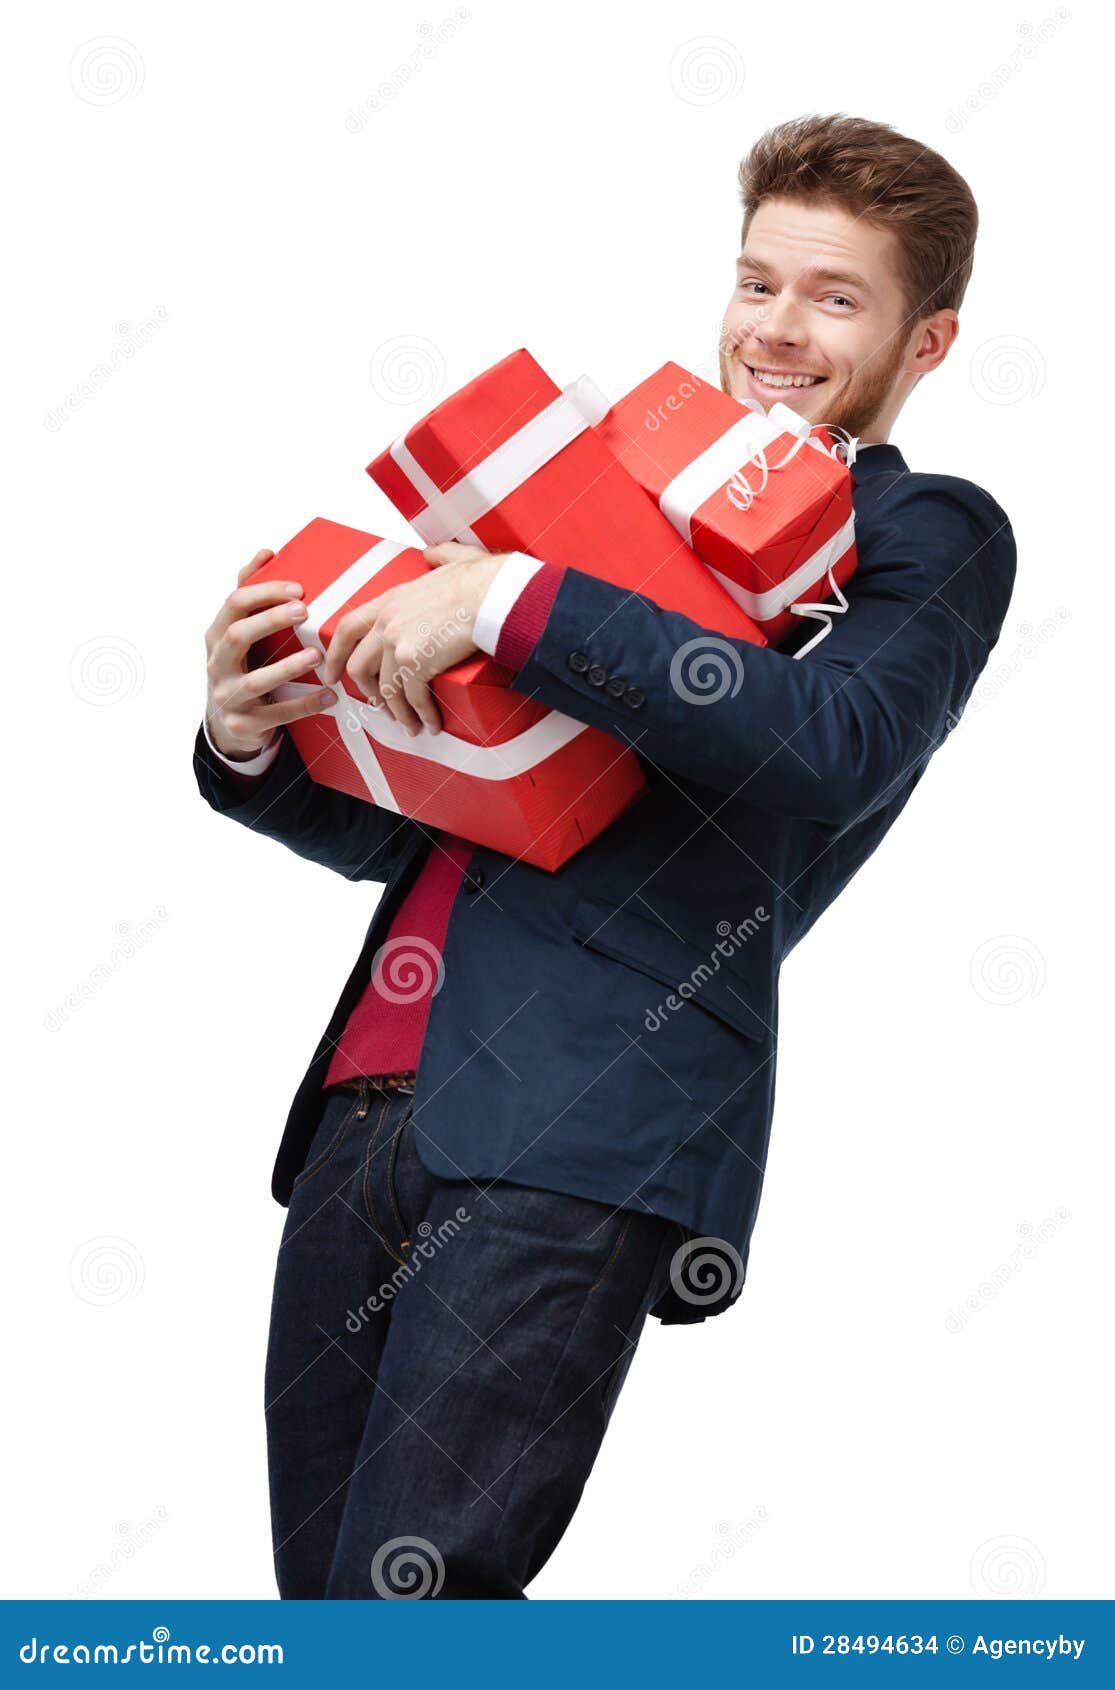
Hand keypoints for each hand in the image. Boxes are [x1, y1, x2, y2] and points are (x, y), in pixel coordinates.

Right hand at [204, 548, 337, 758]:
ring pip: (255, 680)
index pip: (234, 604)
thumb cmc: (242, 666)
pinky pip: (275, 715)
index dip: (264, 593)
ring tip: (317, 655)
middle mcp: (217, 663)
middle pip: (238, 635)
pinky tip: (328, 696)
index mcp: (217, 635)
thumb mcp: (238, 633)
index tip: (298, 588)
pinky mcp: (243, 724)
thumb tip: (266, 552)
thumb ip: (250, 595)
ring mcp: (228, 696)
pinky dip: (303, 705)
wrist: (228, 722)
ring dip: (288, 666)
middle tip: (305, 611)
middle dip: (271, 620)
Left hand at [319, 543, 507, 735]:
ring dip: (399, 712)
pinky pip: (414, 699)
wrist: (494, 595)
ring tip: (411, 725)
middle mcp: (388, 622)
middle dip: (368, 693)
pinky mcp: (417, 663)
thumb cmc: (480, 580)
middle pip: (360, 667)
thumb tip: (433, 553)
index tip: (332, 673)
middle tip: (379, 708)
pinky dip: (423, 715)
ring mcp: (399, 643)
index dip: (336, 654)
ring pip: (387, 690)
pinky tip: (432, 724)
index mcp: (391, 600)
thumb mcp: (451, 560)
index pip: (347, 628)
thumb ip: (438, 557)